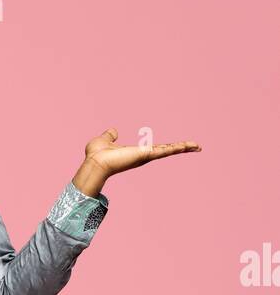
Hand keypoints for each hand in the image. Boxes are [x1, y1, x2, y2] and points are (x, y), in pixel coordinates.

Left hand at [73, 128, 201, 195]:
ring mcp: (146, 156)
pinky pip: (167, 149)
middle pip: (166, 150)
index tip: (174, 146)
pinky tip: (192, 146)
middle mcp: (143, 156)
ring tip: (198, 146)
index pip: (154, 149)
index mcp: (135, 153)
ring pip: (170, 150)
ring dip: (184, 147)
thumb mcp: (104, 140)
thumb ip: (110, 136)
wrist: (95, 162)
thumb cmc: (96, 154)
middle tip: (195, 146)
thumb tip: (113, 131)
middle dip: (180, 148)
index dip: (164, 147)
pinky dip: (180, 147)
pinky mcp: (148, 154)